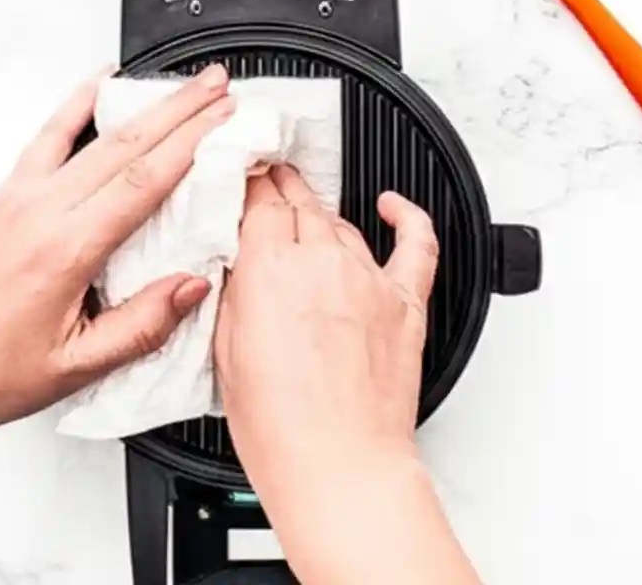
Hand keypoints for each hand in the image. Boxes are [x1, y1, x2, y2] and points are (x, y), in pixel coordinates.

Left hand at [0, 63, 234, 452]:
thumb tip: (193, 285)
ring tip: (179, 83)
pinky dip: (76, 104)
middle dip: (179, 108)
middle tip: (218, 84)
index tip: (225, 118)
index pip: (144, 180)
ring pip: (90, 133)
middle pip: (125, 143)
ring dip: (141, 103)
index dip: (192, 142)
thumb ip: (143, 324)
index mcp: (63, 251)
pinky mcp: (3, 197)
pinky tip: (97, 85)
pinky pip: (48, 137)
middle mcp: (38, 212)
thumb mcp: (78, 367)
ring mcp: (17, 198)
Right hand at [213, 167, 478, 583]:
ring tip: (306, 211)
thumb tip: (240, 269)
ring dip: (320, 214)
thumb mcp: (225, 350)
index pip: (259, 200)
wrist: (338, 465)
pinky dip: (408, 216)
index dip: (250, 183)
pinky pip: (416, 244)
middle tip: (268, 180)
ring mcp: (368, 280)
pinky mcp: (404, 302)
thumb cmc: (280, 427)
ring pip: (342, 224)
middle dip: (280, 187)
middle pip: (300, 203)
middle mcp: (323, 263)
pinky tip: (394, 206)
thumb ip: (234, 295)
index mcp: (271, 268)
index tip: (244, 175)